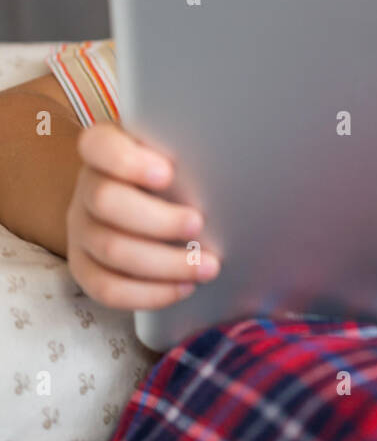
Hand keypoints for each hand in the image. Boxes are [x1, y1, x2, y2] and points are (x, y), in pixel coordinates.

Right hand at [66, 122, 220, 308]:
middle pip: (106, 202)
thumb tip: (231, 166)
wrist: (157, 206)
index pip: (99, 146)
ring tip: (207, 266)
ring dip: (165, 263)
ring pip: (111, 249)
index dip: (128, 162)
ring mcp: (81, 229)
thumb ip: (189, 155)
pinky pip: (107, 288)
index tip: (168, 173)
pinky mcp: (84, 266)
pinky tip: (183, 287)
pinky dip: (149, 293)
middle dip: (158, 219)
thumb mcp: (180, 155)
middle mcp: (87, 188)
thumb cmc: (177, 175)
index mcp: (104, 150)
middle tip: (199, 224)